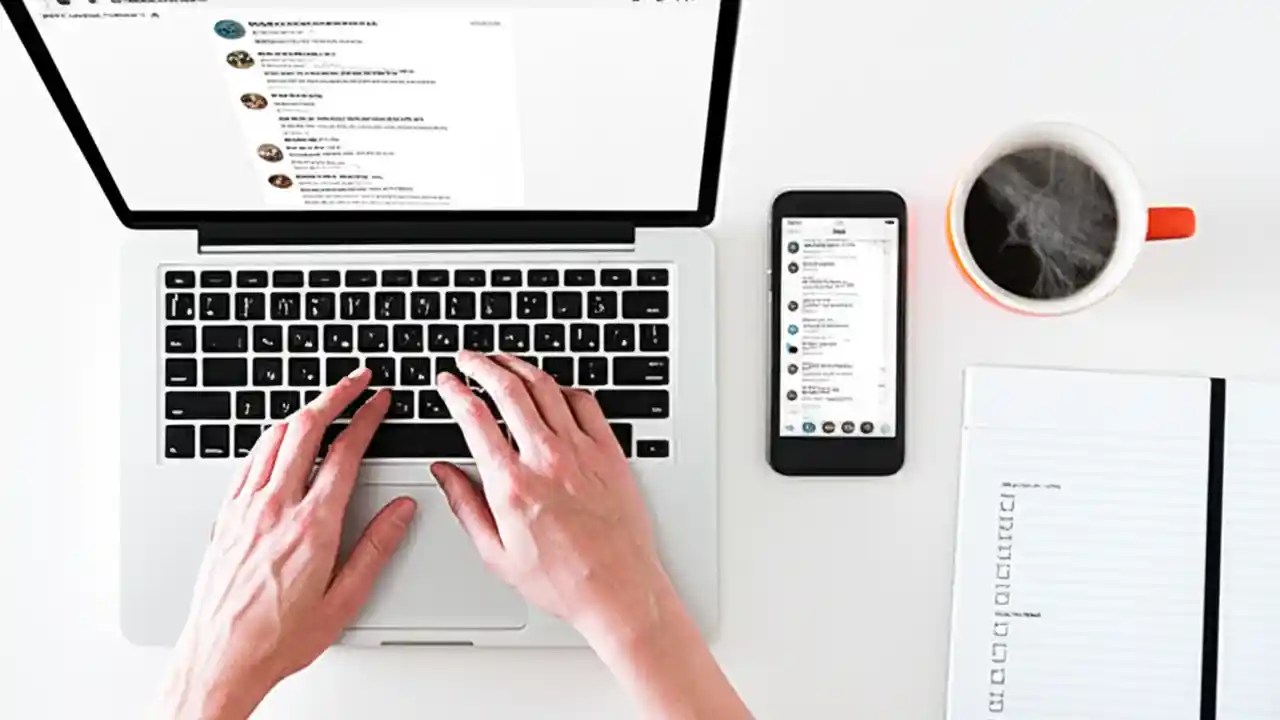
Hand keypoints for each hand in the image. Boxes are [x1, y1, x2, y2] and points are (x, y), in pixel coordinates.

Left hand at [155, 369, 416, 719]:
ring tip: (323, 402)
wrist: (221, 659)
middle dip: (335, 395)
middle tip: (355, 379)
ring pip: (273, 438)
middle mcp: (275, 508)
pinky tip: (280, 440)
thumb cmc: (278, 638)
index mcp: (312, 526)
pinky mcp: (226, 517)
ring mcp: (245, 509)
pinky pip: (249, 462)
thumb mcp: (344, 600)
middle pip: (306, 429)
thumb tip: (402, 512)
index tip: (380, 401)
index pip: (345, 453)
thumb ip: (376, 548)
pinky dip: (271, 439)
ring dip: (302, 412)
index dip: (366, 418)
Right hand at [432, 351, 665, 637]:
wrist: (617, 589)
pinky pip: (585, 403)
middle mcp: (545, 459)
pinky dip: (564, 388)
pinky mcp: (609, 452)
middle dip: (482, 365)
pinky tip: (554, 389)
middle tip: (469, 358)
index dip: (455, 390)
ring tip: (504, 362)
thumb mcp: (496, 553)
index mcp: (511, 484)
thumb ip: (465, 505)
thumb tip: (443, 472)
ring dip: (519, 366)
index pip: (474, 417)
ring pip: (546, 387)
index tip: (447, 380)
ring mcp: (580, 451)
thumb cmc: (561, 579)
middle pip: (508, 389)